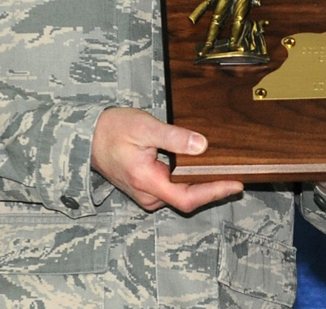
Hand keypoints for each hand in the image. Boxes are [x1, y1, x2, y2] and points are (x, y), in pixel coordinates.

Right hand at [91, 107, 242, 212]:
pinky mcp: (147, 187)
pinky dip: (190, 180)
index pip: (187, 197)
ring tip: (225, 170)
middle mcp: (148, 194)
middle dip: (213, 188)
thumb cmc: (112, 130)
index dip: (214, 193)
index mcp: (147, 181)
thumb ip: (175, 137)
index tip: (235, 184)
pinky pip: (174, 188)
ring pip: (181, 194)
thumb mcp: (145, 127)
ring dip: (202, 184)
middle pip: (188, 198)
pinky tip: (203, 168)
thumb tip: (201, 145)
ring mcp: (147, 193)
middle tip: (238, 173)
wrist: (88, 136)